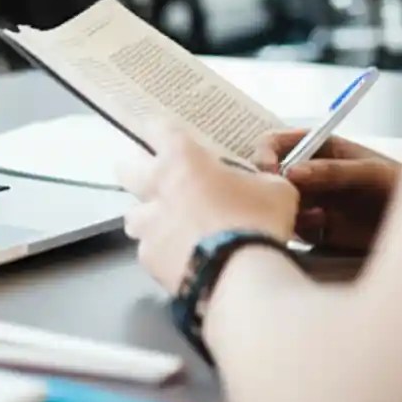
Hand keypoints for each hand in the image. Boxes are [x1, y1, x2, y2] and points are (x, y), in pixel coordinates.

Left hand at [117, 125, 298, 292]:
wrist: (240, 274)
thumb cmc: (257, 222)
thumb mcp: (275, 190)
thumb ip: (260, 180)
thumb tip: (262, 182)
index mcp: (183, 160)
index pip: (157, 129)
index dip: (156, 127)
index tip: (157, 129)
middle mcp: (157, 187)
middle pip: (126, 168)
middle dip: (136, 169)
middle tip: (156, 176)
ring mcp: (148, 225)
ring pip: (133, 214)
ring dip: (147, 216)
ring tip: (169, 224)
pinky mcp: (148, 258)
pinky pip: (148, 249)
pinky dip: (162, 252)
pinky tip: (181, 257)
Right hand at [252, 130, 401, 252]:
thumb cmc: (399, 185)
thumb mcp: (369, 172)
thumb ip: (331, 170)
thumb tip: (291, 172)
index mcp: (317, 148)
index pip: (275, 142)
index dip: (265, 153)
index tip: (268, 169)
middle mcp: (306, 173)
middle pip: (267, 174)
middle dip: (269, 185)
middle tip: (282, 196)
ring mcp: (308, 199)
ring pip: (276, 202)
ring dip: (287, 207)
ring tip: (316, 213)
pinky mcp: (313, 226)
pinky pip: (292, 225)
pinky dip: (301, 225)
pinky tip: (324, 223)